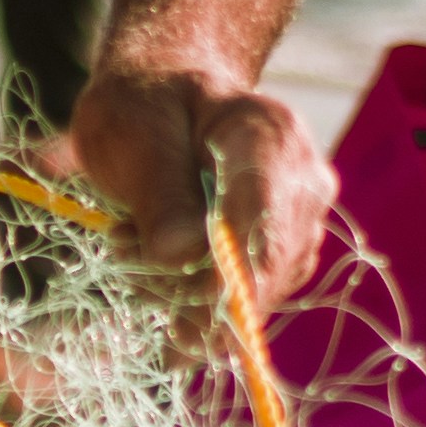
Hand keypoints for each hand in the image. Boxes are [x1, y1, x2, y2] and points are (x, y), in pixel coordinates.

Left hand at [66, 50, 334, 300]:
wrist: (164, 99)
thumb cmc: (144, 106)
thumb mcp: (133, 136)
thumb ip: (158, 194)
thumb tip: (179, 253)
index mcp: (271, 134)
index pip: (263, 218)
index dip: (230, 277)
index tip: (187, 327)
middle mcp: (303, 179)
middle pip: (264, 267)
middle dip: (188, 286)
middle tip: (122, 247)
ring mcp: (300, 220)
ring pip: (252, 292)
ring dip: (181, 288)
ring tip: (129, 238)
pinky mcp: (285, 253)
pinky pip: (244, 298)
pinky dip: (192, 292)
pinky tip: (154, 258)